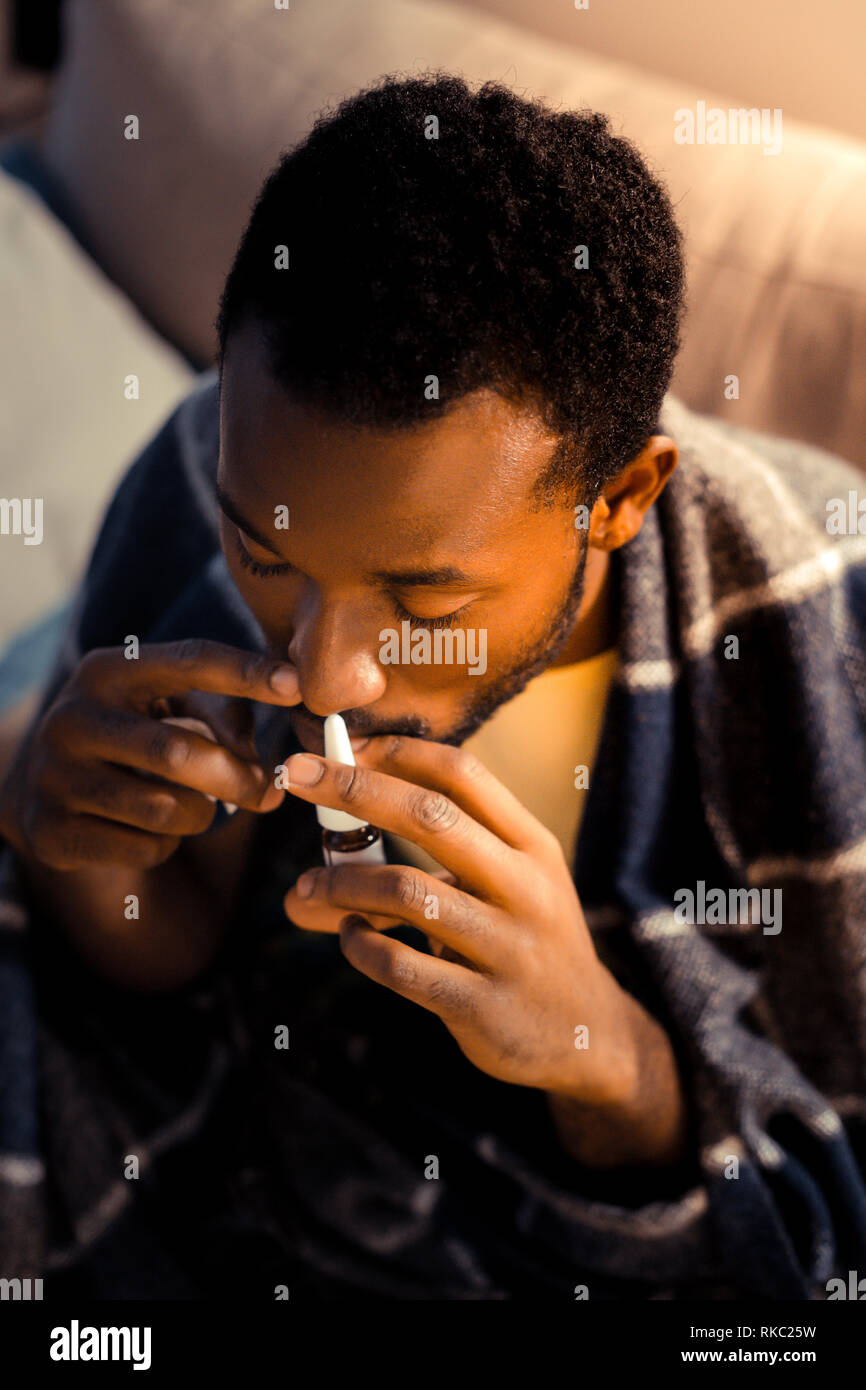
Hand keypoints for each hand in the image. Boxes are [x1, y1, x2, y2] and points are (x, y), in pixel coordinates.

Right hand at [0, 639, 300, 870]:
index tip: (296, 686)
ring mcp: (55, 777)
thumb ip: (224, 718)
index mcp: (108, 672)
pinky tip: (147, 829)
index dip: (245, 673)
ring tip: (191, 804)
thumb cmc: (136, 734)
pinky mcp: (53, 831)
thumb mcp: (172, 707)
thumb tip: (260, 765)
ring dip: (200, 815)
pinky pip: (144, 848)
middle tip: (271, 791)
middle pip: (178, 754)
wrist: (49, 786)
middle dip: (237, 778)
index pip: (187, 662)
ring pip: (166, 810)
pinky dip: (165, 846)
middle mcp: (73, 718)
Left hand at [281, 735, 638, 1107]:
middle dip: (353, 788)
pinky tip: (351, 937)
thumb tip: (341, 831)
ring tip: (307, 887)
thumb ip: (444, 854)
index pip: (463, 774)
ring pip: (406, 892)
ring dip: (341, 883)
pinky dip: (360, 947)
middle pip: (430, 816)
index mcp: (532, 846)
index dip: (397, 752)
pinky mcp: (482, 1006)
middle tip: (295, 776)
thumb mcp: (515, 883)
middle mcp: (525, 888)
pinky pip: (401, 968)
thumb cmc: (529, 941)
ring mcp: (507, 948)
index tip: (345, 745)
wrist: (588, 1034)